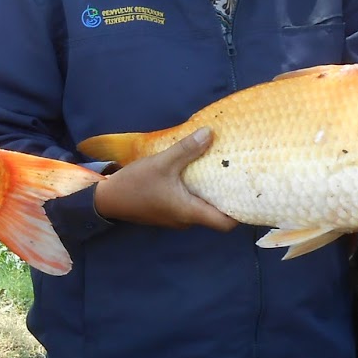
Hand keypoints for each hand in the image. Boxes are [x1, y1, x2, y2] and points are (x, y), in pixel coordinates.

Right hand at [90, 128, 235, 230]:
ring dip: (210, 194)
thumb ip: (186, 149)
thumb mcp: (162, 163)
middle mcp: (185, 220)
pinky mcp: (166, 213)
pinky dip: (196, 194)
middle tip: (239, 178)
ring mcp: (175, 218)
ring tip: (221, 173)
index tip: (251, 196)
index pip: (225, 223)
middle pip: (215, 215)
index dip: (241, 213)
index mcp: (190, 212)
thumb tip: (210, 133)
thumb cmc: (136, 184)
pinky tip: (196, 176)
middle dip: (227, 198)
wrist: (107, 199)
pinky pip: (188, 205)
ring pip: (201, 209)